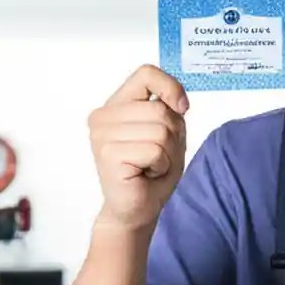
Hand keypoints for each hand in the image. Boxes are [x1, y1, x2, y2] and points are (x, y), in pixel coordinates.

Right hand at [88, 65, 188, 230]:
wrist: (136, 210)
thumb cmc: (151, 172)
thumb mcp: (169, 133)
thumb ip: (169, 110)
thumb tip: (177, 103)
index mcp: (116, 105)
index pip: (146, 74)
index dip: (170, 87)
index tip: (182, 108)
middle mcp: (103, 117)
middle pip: (160, 110)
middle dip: (173, 137)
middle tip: (159, 157)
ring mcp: (102, 135)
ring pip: (160, 131)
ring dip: (168, 155)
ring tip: (151, 166)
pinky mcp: (108, 154)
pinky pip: (154, 151)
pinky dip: (160, 166)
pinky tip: (145, 175)